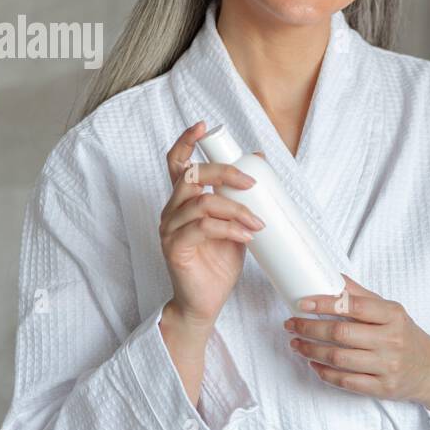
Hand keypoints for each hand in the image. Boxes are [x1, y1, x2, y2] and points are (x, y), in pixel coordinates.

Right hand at [159, 121, 266, 327]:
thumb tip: (259, 160)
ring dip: (235, 209)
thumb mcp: (236, 224)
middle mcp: (172, 210)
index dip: (186, 142)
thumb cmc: (218, 264)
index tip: (203, 127)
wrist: (206, 302)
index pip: (177, 163)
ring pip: (201, 202)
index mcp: (184, 201)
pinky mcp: (175, 247)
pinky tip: (246, 236)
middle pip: (191, 176)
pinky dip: (229, 229)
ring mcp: (170, 229)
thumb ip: (241, 198)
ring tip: (257, 223)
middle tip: (252, 184)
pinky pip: (202, 228)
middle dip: (224, 173)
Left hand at [285, 274, 429, 407]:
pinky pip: (345, 381)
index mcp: (393, 315)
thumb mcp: (391, 311)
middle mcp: (391, 340)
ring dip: (311, 350)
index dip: (325, 303)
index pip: (354, 306)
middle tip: (292, 324)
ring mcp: (387, 366)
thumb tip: (332, 277)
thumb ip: (361, 295)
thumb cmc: (405, 336)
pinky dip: (324, 372)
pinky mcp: (381, 388)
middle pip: (341, 334)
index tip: (303, 303)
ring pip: (339, 359)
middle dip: (310, 328)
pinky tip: (313, 363)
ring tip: (296, 343)